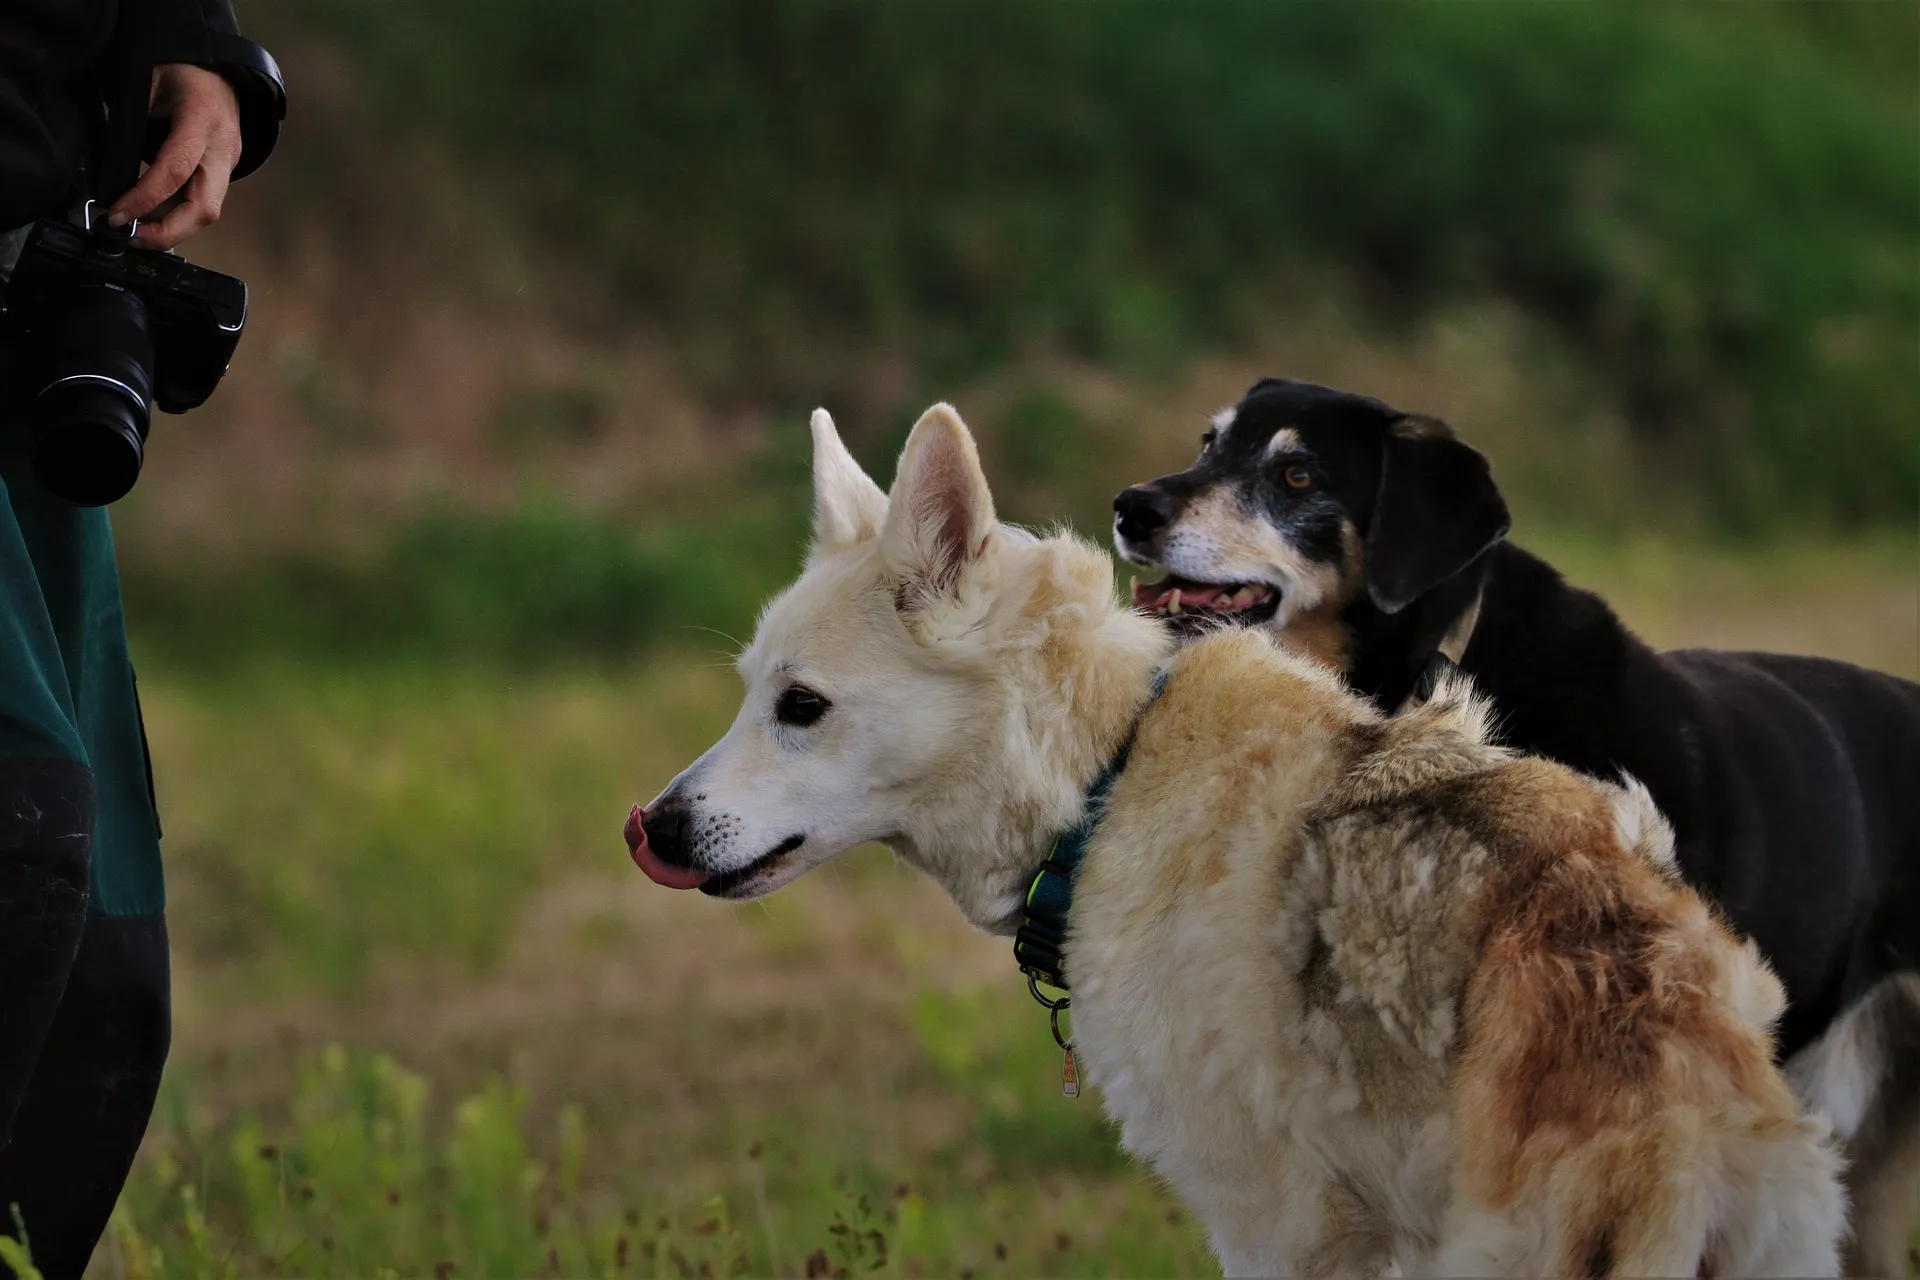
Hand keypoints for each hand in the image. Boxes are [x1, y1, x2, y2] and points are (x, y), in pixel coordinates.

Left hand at [107, 63, 242, 249]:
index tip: (118, 214)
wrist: (218, 71)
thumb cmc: (179, 70)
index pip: (176, 169)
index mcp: (202, 120)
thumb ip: (131, 122)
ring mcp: (229, 163)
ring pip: (208, 211)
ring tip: (138, 231)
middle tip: (132, 237)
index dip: (146, 197)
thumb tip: (109, 171)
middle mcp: (222, 148)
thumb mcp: (147, 84)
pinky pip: (204, 203)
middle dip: (168, 231)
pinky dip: (177, 217)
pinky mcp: (225, 172)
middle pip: (204, 207)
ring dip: (173, 229)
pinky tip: (153, 219)